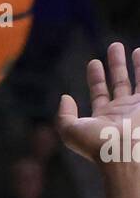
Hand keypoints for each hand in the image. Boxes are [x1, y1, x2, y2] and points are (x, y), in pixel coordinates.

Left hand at [59, 42, 139, 163]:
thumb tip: (65, 98)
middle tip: (115, 46)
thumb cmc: (98, 144)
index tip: (94, 62)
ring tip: (134, 50)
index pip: (100, 93)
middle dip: (116, 64)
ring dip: (137, 65)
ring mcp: (137, 109)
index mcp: (104, 117)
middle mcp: (123, 111)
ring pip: (139, 82)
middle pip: (120, 83)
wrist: (125, 152)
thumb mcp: (71, 131)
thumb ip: (64, 115)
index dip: (96, 78)